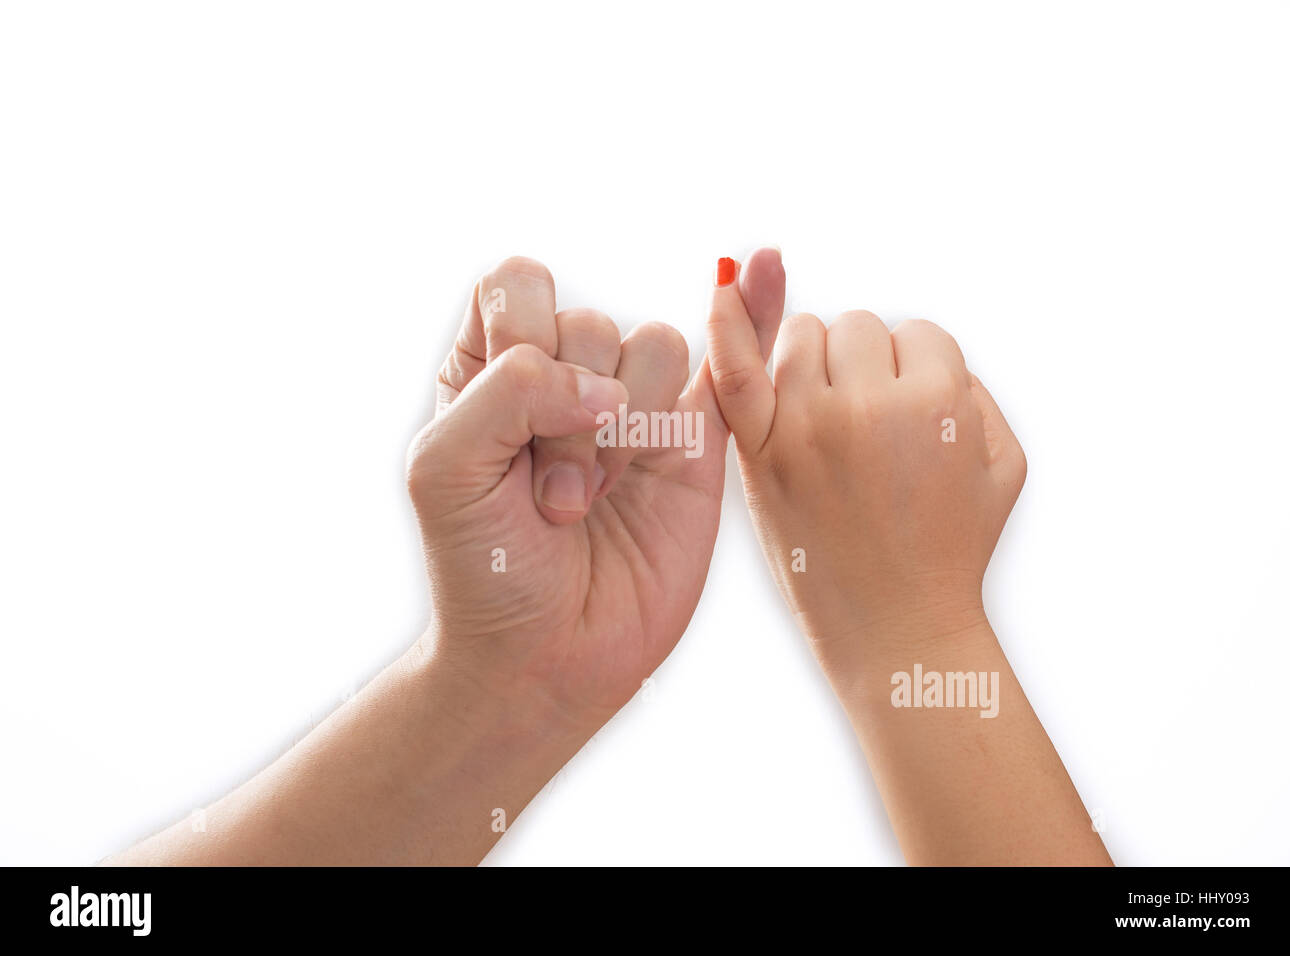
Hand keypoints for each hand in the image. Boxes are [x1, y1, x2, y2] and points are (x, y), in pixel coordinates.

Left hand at [407, 253, 784, 729]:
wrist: (545, 656)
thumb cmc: (482, 568)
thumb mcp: (443, 469)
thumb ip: (504, 390)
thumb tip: (605, 385)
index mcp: (490, 369)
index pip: (518, 286)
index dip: (525, 332)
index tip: (513, 413)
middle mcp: (564, 378)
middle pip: (592, 324)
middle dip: (570, 418)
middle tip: (556, 500)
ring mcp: (633, 410)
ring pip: (656, 347)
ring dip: (626, 431)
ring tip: (600, 498)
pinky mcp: (695, 444)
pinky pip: (731, 365)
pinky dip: (754, 316)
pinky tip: (768, 270)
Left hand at [706, 293, 1025, 679]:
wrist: (896, 627)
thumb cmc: (955, 548)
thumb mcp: (1005, 464)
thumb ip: (976, 390)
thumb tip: (926, 351)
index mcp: (938, 401)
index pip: (919, 335)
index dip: (920, 374)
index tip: (916, 424)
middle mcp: (870, 405)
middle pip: (858, 327)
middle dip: (869, 364)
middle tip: (871, 428)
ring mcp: (808, 427)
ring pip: (803, 336)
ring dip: (817, 361)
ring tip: (830, 418)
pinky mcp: (762, 455)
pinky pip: (736, 371)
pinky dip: (728, 324)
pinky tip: (724, 282)